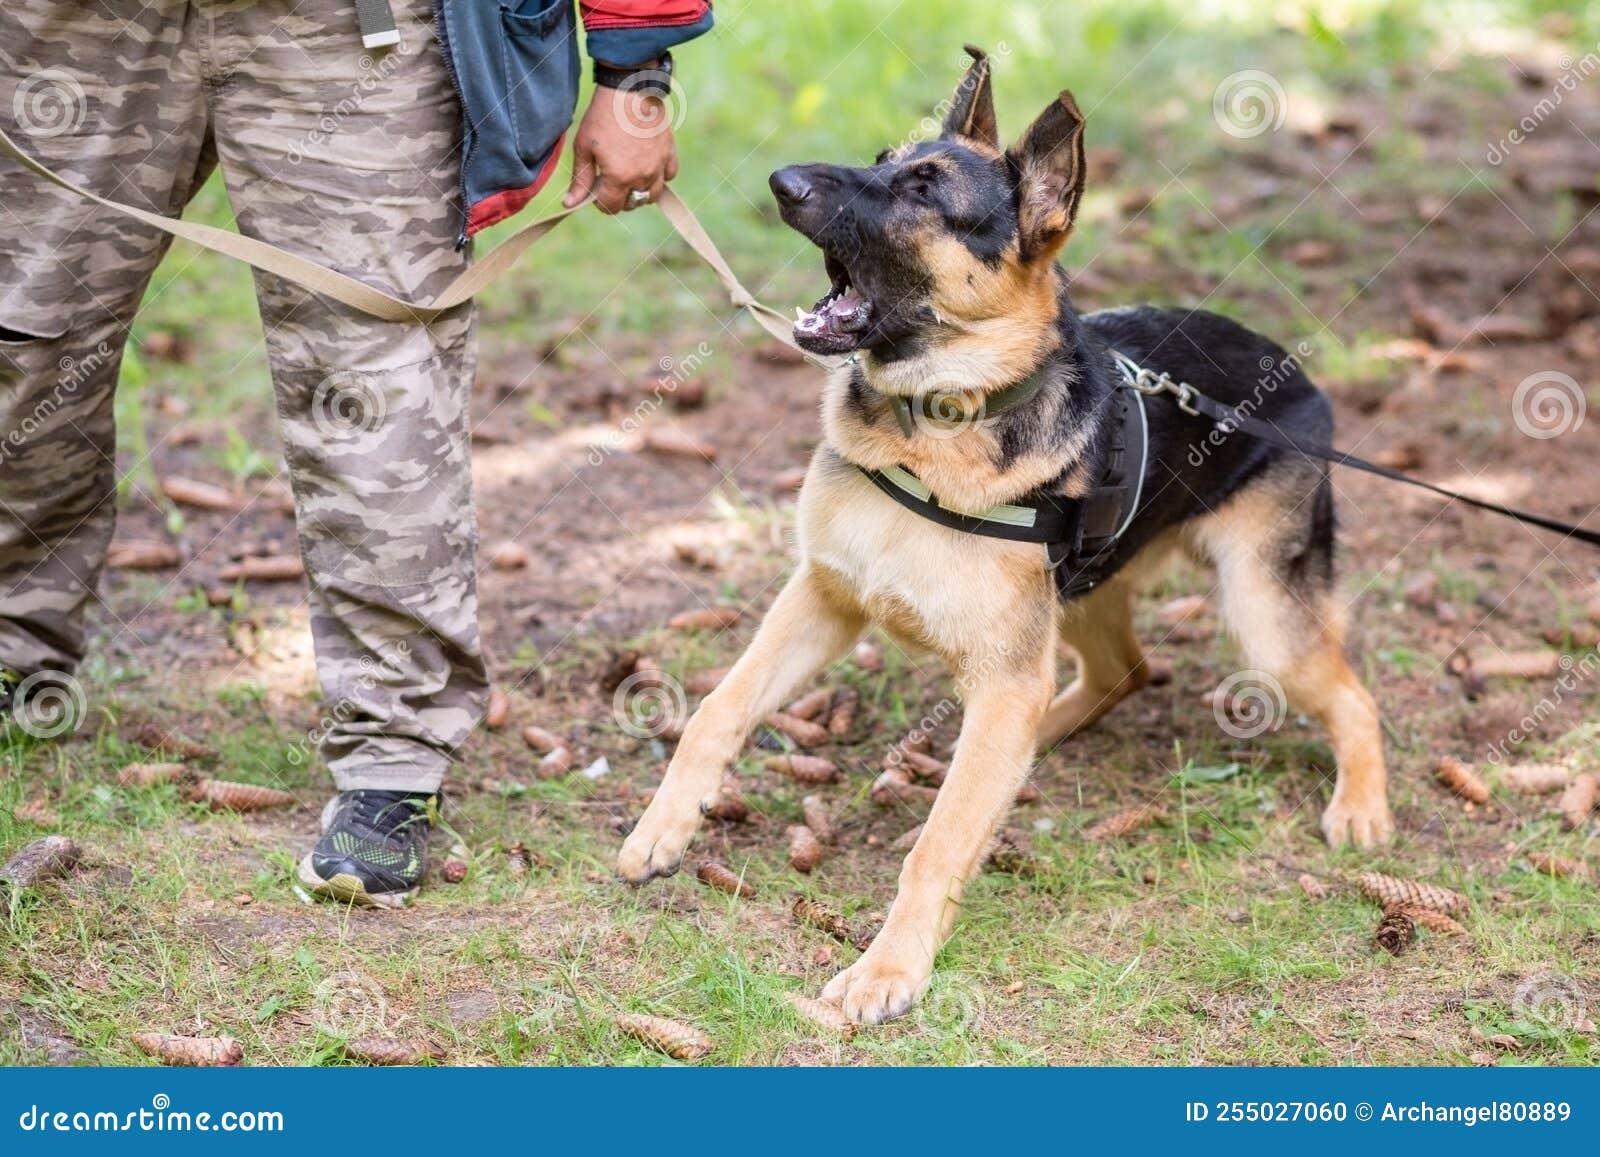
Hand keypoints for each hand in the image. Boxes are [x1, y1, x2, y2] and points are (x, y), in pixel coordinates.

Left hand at [562, 81, 678, 213]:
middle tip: (611, 179)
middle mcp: (641, 177)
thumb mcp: (584, 147)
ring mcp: (658, 166)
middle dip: (620, 197)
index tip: (597, 189)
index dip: (600, 202)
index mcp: (618, 177)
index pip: (611, 207)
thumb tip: (569, 204)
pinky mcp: (669, 152)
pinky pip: (669, 175)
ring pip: (652, 195)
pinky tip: (649, 166)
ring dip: (640, 192)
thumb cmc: (602, 116)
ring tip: (630, 176)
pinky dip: (660, 176)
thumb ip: (580, 179)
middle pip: (632, 204)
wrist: (628, 89)